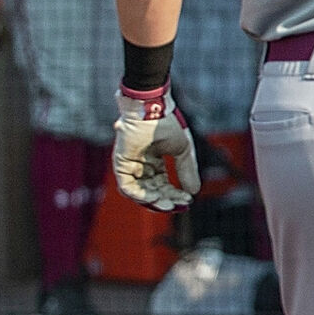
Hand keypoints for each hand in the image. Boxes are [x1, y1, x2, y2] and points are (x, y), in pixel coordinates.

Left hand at [112, 86, 199, 211]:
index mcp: (154, 160)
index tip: (188, 200)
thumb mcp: (183, 150)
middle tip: (179, 206)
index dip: (175, 193)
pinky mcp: (120, 164)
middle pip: (152, 190)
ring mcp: (129, 165)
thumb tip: (193, 192)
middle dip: (166, 200)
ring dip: (154, 201)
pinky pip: (127, 186)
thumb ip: (187, 171)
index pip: (163, 183)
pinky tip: (154, 197)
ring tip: (168, 205)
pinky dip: (140, 195)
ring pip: (139, 192)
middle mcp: (140, 164)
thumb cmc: (167, 123)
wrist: (151, 108)